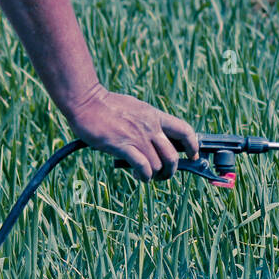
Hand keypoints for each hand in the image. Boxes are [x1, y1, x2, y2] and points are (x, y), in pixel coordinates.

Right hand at [64, 84, 199, 180]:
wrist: (86, 102)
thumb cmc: (107, 106)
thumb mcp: (136, 109)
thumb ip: (149, 122)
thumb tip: (158, 138)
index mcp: (155, 116)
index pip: (185, 130)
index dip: (193, 146)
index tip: (192, 155)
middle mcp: (150, 127)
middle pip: (173, 155)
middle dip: (171, 170)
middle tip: (164, 174)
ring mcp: (137, 137)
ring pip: (158, 165)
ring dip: (155, 175)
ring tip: (146, 175)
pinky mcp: (123, 146)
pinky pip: (143, 167)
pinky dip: (144, 176)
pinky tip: (140, 176)